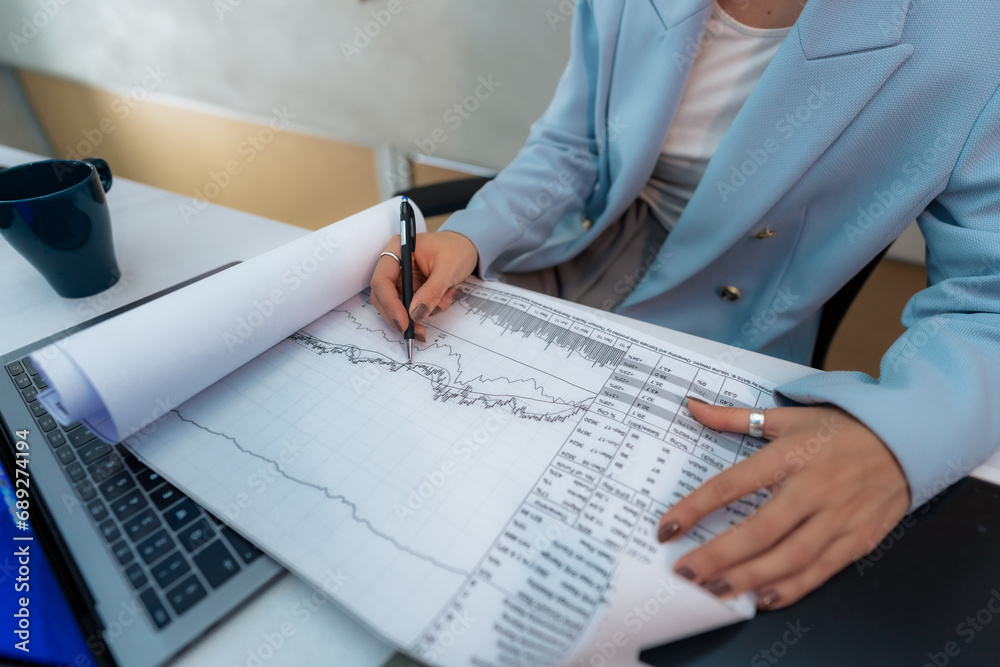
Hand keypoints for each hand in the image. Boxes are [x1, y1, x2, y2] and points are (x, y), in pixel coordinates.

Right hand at [370, 231, 478, 340]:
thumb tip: (415, 314)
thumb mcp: (448, 269)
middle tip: (419, 332)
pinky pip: (412, 307)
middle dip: (400, 316)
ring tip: (446, 297)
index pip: (382, 280)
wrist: (466, 247)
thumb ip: (432, 292)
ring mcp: (401, 277)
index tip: (404, 323)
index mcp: (398, 249)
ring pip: (398, 306)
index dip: (389, 304)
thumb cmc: (456, 250)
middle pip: (383, 296)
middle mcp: (394, 263)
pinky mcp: (409, 288)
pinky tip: (445, 296)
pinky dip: (429, 308)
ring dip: (421, 312)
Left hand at [657, 399, 909, 609]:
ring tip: (715, 591)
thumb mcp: (787, 416)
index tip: (668, 527)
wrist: (907, 440)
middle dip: (718, 556)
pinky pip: (821, 571)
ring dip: (749, 578)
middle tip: (685, 573)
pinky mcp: (858, 539)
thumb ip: (735, 417)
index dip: (696, 508)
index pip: (733, 484)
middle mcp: (813, 488)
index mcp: (790, 454)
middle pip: (760, 530)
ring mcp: (838, 517)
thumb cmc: (841, 429)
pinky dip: (791, 589)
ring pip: (789, 557)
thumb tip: (692, 405)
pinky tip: (762, 598)